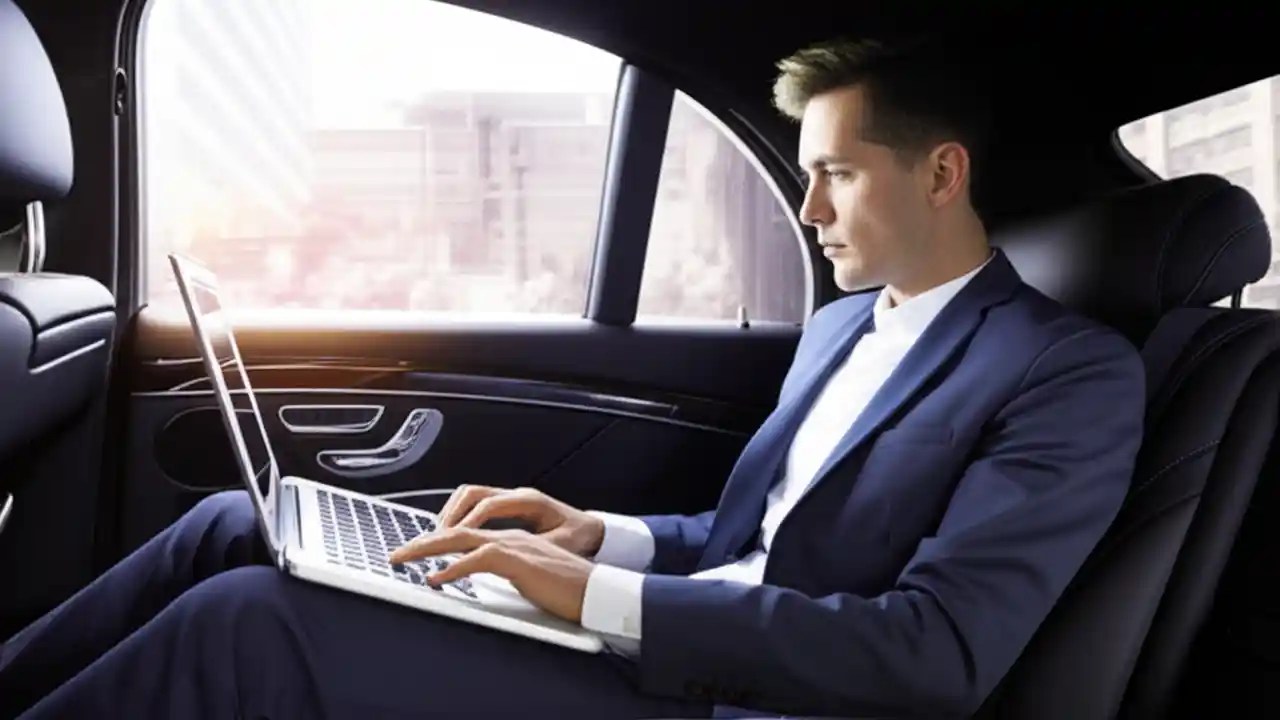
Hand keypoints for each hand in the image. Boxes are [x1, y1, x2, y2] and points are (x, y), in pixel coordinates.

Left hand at [388, 527, 592, 622]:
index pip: (464, 534)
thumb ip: (504, 573)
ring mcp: (513, 546)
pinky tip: (437, 578)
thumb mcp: (527, 578)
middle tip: (396, 554)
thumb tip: (481, 579)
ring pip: (461, 538)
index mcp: (509, 540)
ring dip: (427, 548)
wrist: (596, 589)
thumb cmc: (567, 588)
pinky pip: (479, 559)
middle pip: (455, 531)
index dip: (436, 541)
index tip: (414, 552)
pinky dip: (454, 568)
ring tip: (404, 559)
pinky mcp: (518, 560)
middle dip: (421, 542)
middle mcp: (508, 537)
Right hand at [436, 485, 605, 557]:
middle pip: (472, 494)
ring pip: (470, 496)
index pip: (489, 505)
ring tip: (436, 538)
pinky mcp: (508, 507)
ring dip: (450, 515)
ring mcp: (512, 499)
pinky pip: (475, 504)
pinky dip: (459, 516)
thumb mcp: (563, 545)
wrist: (595, 532)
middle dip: (449, 516)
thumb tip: (517, 557)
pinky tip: (450, 535)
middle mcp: (518, 496)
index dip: (468, 522)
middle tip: (431, 541)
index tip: (451, 541)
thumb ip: (539, 550)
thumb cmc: (581, 537)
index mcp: (530, 502)